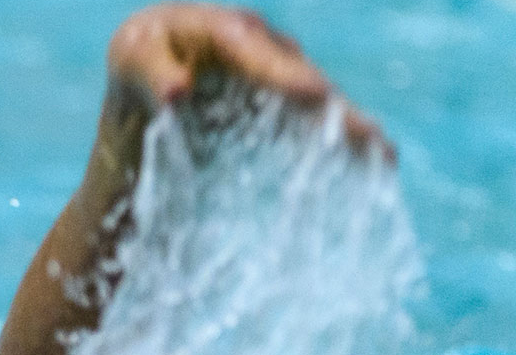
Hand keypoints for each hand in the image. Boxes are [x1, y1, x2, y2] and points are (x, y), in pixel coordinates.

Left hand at [90, 4, 391, 196]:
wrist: (153, 71)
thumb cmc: (140, 62)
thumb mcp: (133, 64)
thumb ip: (153, 74)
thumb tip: (179, 90)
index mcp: (223, 30)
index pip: (255, 51)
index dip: (285, 73)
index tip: (315, 95)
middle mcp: (262, 46)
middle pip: (300, 78)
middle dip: (332, 106)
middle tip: (365, 136)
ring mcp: (279, 71)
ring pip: (317, 101)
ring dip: (348, 127)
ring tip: (382, 155)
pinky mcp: (285, 99)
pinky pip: (316, 120)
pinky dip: (342, 139)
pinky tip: (377, 163)